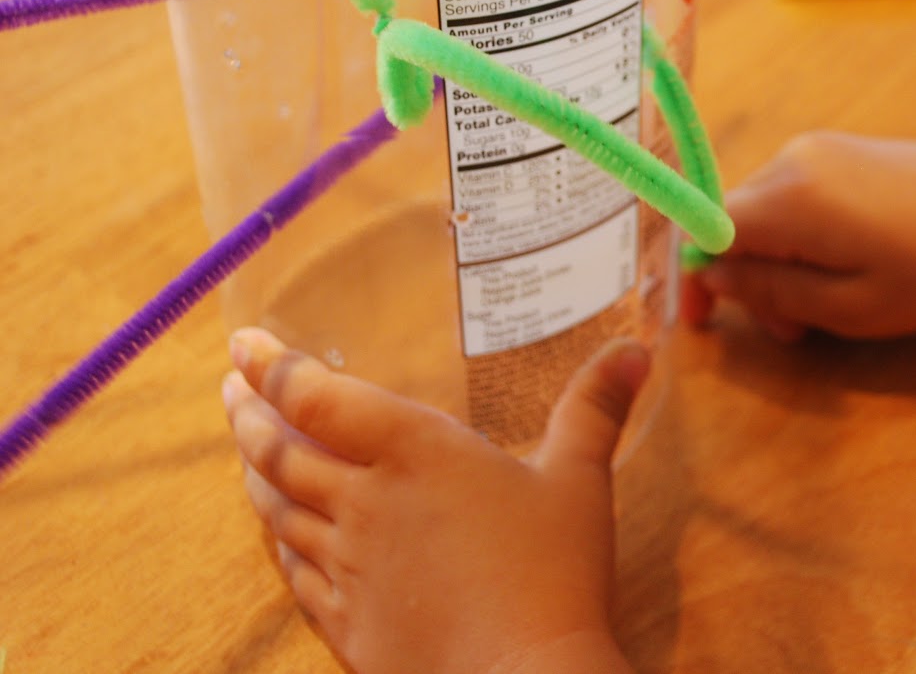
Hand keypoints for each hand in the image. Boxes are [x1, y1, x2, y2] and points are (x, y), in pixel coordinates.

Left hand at [222, 327, 641, 673]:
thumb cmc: (554, 573)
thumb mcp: (580, 480)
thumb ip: (594, 410)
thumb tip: (633, 350)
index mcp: (414, 453)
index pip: (319, 399)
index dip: (274, 368)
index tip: (244, 344)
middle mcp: (365, 503)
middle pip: (282, 452)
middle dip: (250, 414)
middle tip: (231, 389)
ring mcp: (348, 568)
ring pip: (278, 511)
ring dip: (255, 474)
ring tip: (245, 451)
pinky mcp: (348, 623)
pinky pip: (295, 573)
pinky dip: (279, 542)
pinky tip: (278, 536)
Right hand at [697, 131, 915, 340]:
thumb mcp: (852, 306)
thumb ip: (774, 293)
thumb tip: (713, 277)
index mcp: (789, 198)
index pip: (705, 229)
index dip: (695, 278)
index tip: (703, 324)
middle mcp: (792, 160)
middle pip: (732, 221)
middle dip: (746, 280)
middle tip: (791, 333)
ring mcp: (818, 149)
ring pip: (764, 211)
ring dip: (776, 263)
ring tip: (822, 309)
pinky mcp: (842, 150)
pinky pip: (794, 197)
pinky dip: (799, 238)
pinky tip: (839, 269)